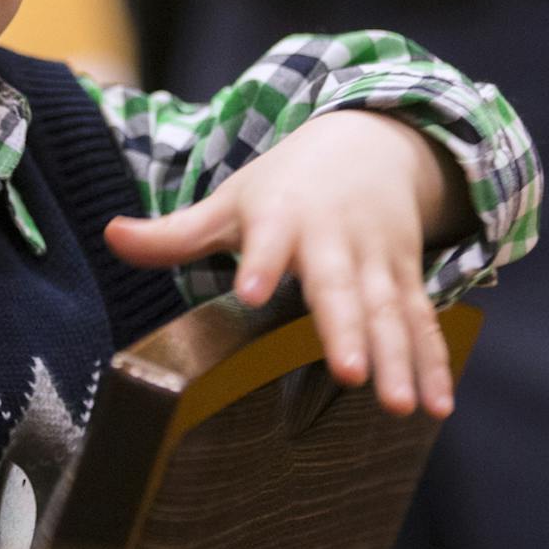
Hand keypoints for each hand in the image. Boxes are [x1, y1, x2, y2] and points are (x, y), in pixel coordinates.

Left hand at [103, 111, 469, 416]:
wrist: (370, 141)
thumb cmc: (284, 186)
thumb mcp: (230, 202)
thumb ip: (174, 233)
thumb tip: (110, 236)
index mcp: (283, 218)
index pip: (268, 241)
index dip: (260, 264)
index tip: (250, 291)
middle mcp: (334, 239)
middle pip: (341, 288)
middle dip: (346, 331)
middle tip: (350, 375)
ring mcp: (377, 259)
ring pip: (389, 311)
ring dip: (399, 358)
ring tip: (401, 408)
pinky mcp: (407, 276)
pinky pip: (422, 322)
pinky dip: (433, 361)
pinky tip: (438, 406)